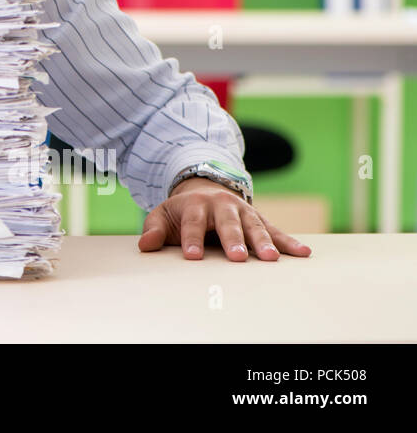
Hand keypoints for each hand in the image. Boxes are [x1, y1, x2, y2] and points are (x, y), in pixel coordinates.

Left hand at [138, 177, 312, 260]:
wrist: (203, 189)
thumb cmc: (181, 211)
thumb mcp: (163, 215)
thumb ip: (154, 230)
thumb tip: (145, 246)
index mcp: (196, 204)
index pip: (192, 223)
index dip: (191, 239)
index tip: (192, 256)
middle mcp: (222, 205)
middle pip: (227, 223)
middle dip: (233, 240)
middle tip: (237, 257)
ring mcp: (243, 211)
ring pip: (254, 226)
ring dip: (264, 242)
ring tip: (271, 259)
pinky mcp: (258, 219)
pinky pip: (276, 231)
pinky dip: (289, 242)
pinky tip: (303, 253)